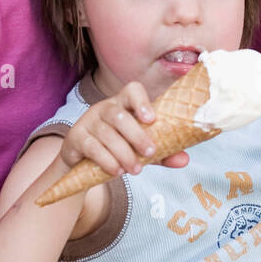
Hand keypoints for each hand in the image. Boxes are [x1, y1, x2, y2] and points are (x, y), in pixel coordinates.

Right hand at [61, 81, 188, 177]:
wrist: (83, 163)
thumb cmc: (118, 148)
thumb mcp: (141, 150)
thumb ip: (162, 153)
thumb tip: (184, 160)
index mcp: (124, 104)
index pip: (132, 90)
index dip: (142, 101)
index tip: (152, 119)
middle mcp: (105, 108)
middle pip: (120, 116)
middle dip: (137, 135)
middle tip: (150, 153)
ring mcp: (88, 121)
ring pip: (107, 134)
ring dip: (124, 153)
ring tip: (136, 169)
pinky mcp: (76, 137)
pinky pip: (92, 147)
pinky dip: (107, 160)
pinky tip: (117, 171)